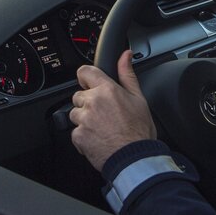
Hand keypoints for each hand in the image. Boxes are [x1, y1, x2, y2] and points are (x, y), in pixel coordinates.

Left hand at [69, 50, 156, 170]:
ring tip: (102, 128)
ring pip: (76, 114)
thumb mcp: (139, 98)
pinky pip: (76, 132)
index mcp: (107, 90)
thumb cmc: (139, 131)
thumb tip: (126, 55)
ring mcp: (83, 120)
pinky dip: (84, 136)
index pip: (84, 72)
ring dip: (85, 119)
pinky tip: (99, 139)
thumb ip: (127, 75)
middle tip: (105, 114)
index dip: (86, 77)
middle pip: (79, 95)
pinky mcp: (78, 136)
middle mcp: (92, 102)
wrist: (134, 158)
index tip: (90, 84)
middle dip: (88, 103)